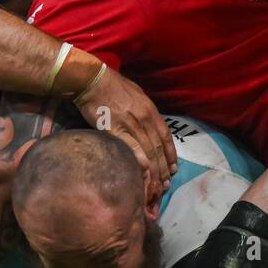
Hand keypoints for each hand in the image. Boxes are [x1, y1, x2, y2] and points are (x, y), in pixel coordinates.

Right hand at [76, 69, 176, 189]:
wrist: (93, 81)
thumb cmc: (113, 85)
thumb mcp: (136, 94)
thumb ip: (145, 111)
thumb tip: (150, 124)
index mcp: (151, 111)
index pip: (166, 137)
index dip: (171, 155)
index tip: (173, 169)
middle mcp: (145, 119)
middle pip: (158, 149)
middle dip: (164, 169)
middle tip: (166, 185)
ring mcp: (131, 125)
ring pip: (148, 152)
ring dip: (154, 171)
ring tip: (156, 187)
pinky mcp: (116, 131)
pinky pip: (132, 149)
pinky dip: (140, 163)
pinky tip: (144, 174)